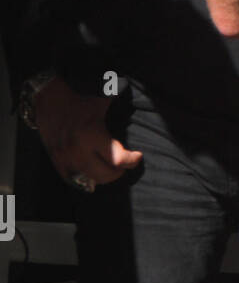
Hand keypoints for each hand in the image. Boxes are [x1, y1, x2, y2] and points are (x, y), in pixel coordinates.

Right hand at [33, 76, 141, 190]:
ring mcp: (66, 158)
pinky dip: (87, 179)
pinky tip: (93, 170)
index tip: (137, 156)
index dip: (132, 161)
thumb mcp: (105, 101)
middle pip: (106, 175)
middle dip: (119, 171)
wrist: (50, 102)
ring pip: (91, 181)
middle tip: (124, 164)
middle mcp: (78, 150)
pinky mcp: (57, 162)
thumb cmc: (81, 102)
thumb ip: (122, 106)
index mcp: (92, 134)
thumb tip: (145, 105)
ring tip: (110, 167)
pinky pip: (75, 181)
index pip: (118, 159)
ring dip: (104, 176)